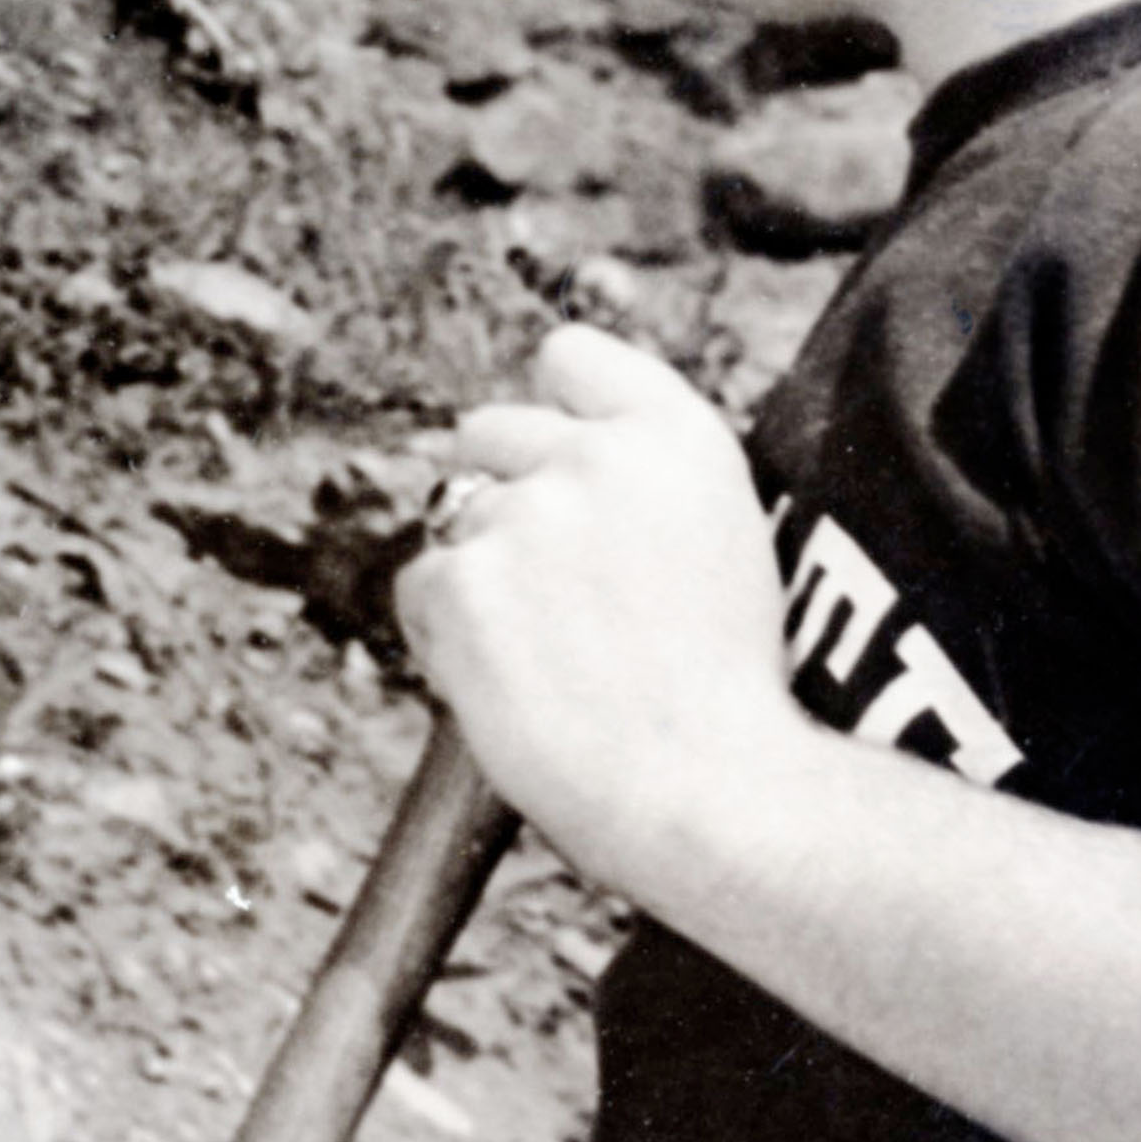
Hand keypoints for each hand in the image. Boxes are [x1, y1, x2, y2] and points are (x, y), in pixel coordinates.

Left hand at [394, 325, 790, 898]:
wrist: (704, 786)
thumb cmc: (721, 691)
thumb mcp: (722, 539)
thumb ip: (642, 480)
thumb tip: (554, 454)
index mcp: (679, 436)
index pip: (569, 355)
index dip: (550, 408)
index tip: (555, 459)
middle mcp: (598, 456)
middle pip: (487, 431)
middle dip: (500, 494)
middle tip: (552, 591)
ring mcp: (523, 514)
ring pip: (450, 517)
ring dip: (479, 575)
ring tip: (548, 654)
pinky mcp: (461, 580)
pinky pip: (418, 586)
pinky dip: (444, 633)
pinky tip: (509, 681)